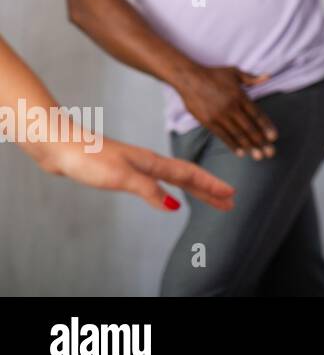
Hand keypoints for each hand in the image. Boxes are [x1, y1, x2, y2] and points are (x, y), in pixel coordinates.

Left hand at [39, 136, 235, 211]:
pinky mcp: (124, 171)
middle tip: (229, 201)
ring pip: (175, 178)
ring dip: (194, 189)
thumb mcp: (121, 177)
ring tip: (209, 198)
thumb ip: (149, 190)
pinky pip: (160, 181)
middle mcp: (149, 163)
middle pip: (188, 177)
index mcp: (152, 163)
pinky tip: (168, 196)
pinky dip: (173, 189)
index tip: (231, 194)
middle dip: (209, 189)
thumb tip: (174, 207)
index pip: (190, 175)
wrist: (61, 147)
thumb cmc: (89, 158)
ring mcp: (138, 166)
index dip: (211, 185)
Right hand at [175, 64, 277, 158]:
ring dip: (249, 146)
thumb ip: (251, 78)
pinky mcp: (208, 122)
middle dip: (261, 141)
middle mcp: (231, 107)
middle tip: (271, 153)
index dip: (266, 127)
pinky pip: (223, 136)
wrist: (189, 79)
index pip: (257, 114)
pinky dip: (232, 145)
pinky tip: (241, 153)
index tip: (274, 137)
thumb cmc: (213, 74)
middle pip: (249, 127)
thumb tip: (268, 77)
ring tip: (258, 156)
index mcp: (240, 96)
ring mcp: (219, 116)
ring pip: (237, 134)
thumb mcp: (234, 72)